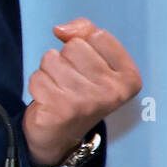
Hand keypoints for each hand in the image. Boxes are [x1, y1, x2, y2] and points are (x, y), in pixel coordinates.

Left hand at [22, 18, 141, 166]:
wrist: (61, 136)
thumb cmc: (79, 91)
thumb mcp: (94, 58)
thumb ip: (85, 32)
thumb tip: (61, 29)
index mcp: (129, 77)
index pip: (98, 35)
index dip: (84, 45)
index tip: (87, 68)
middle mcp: (112, 91)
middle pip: (74, 46)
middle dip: (65, 59)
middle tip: (69, 81)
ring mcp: (86, 101)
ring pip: (52, 59)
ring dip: (48, 72)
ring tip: (58, 89)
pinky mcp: (60, 108)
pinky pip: (37, 77)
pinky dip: (37, 85)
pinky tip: (48, 100)